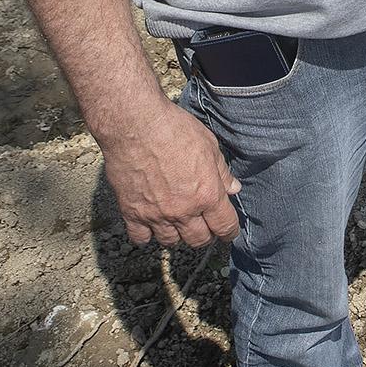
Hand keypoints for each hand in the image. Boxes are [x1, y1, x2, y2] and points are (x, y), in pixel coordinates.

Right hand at [98, 100, 241, 247]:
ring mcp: (156, 214)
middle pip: (198, 240)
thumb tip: (233, 188)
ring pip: (171, 241)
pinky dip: (147, 235)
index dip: (229, 232)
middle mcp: (183, 210)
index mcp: (207, 194)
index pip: (224, 226)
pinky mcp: (132, 212)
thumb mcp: (209, 145)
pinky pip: (141, 238)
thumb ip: (222, 172)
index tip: (228, 232)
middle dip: (205, 235)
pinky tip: (150, 224)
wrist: (136, 125)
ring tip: (177, 223)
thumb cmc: (174, 129)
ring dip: (177, 235)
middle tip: (204, 226)